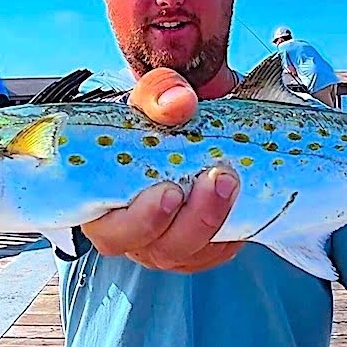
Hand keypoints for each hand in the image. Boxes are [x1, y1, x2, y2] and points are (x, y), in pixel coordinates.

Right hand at [79, 67, 243, 271]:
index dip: (138, 221)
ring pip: (189, 253)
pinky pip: (218, 251)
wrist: (192, 125)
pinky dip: (232, 229)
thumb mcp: (152, 96)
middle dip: (188, 220)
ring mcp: (168, 244)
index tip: (168, 191)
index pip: (109, 231)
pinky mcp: (201, 248)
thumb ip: (159, 93)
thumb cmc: (156, 120)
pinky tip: (242, 197)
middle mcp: (134, 234)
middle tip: (212, 181)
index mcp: (104, 204)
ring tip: (230, 180)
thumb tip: (178, 103)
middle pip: (155, 248)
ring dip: (213, 219)